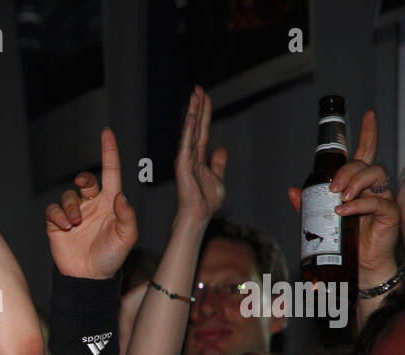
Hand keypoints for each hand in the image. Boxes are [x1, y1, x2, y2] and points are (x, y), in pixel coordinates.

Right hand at [45, 129, 137, 279]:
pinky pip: (53, 210)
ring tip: (75, 223)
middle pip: (85, 180)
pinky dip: (57, 214)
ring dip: (71, 206)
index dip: (109, 152)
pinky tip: (64, 226)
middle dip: (84, 179)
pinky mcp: (56, 225)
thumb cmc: (111, 258)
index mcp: (110, 203)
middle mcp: (91, 205)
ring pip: (67, 195)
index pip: (110, 172)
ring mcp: (73, 214)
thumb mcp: (126, 237)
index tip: (107, 133)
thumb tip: (120, 196)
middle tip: (85, 188)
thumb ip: (127, 216)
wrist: (88, 278)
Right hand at [174, 86, 226, 226]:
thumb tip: (221, 149)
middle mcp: (190, 156)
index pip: (202, 130)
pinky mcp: (182, 165)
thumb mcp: (217, 178)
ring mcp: (185, 159)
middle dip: (198, 106)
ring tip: (195, 95)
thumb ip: (218, 163)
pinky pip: (187, 143)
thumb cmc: (205, 202)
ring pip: (190, 130)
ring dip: (193, 112)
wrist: (198, 216)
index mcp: (198, 158)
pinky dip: (189, 129)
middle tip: (198, 88)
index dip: (205, 113)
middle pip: (196, 126)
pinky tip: (192, 116)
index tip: (205, 96)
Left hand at [287, 111, 397, 287]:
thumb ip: (308, 204)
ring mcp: (383, 199)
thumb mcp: (320, 220)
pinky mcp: (390, 214)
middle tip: (331, 187)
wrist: (361, 267)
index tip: (366, 115)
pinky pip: (378, 202)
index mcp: (359, 185)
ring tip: (338, 198)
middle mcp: (374, 188)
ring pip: (376, 175)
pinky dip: (358, 205)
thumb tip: (292, 191)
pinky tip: (343, 210)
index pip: (365, 153)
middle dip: (347, 169)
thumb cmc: (346, 242)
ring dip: (355, 182)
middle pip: (366, 163)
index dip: (367, 133)